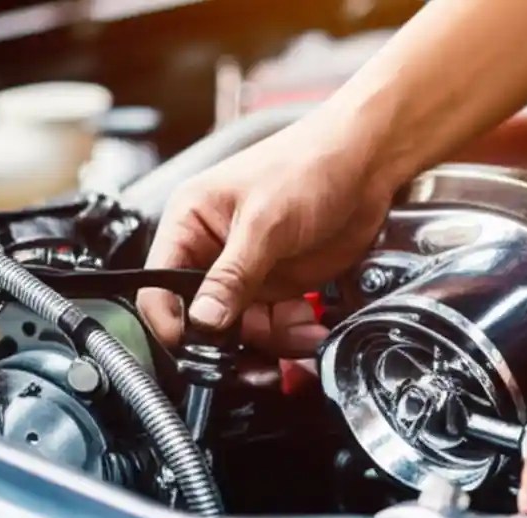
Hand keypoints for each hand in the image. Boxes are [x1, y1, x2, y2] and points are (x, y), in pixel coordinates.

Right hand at [138, 116, 396, 353]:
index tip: (194, 345)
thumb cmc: (309, 164)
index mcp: (190, 223)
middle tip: (258, 347)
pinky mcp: (280, 283)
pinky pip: (275, 324)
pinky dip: (293, 333)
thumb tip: (202, 319)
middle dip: (231, 338)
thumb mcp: (266, 222)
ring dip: (271, 339)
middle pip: (203, 316)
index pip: (159, 284)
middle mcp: (213, 250)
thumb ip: (232, 276)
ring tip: (301, 333)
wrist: (367, 163)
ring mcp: (248, 270)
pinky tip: (312, 328)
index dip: (172, 321)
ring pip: (243, 327)